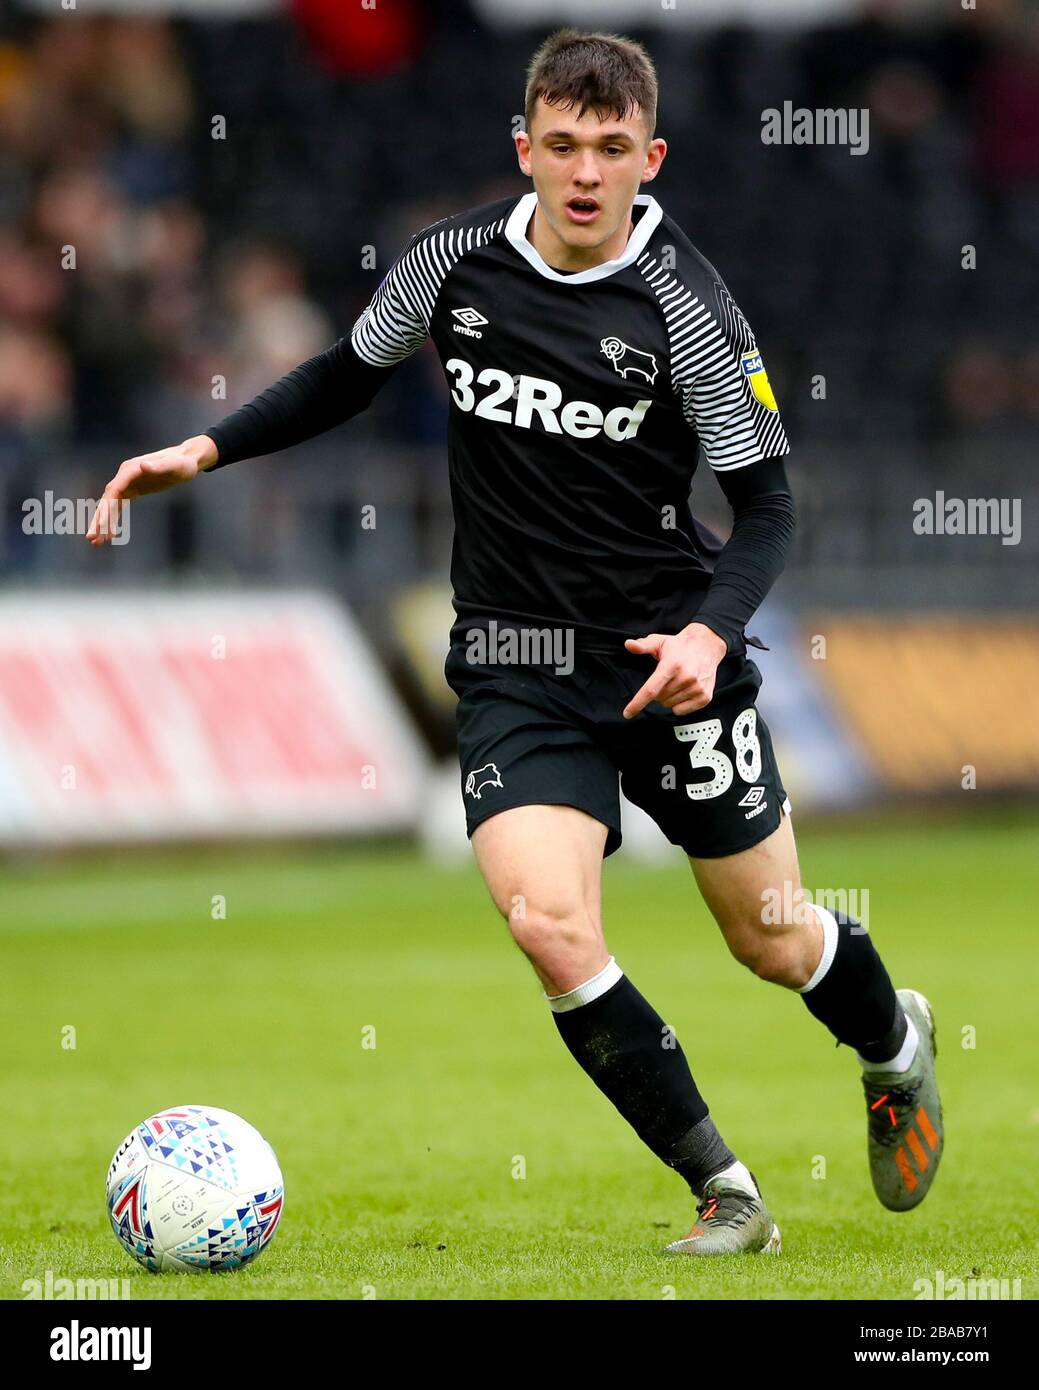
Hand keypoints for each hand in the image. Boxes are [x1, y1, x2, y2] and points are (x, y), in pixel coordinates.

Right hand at [86, 435, 217, 545]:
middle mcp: (125, 475)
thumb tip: (143, 466)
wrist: (187, 459)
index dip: (106, 509)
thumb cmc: (182, 463)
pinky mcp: (134, 490)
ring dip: (103, 522)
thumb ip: (159, 466)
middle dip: (99, 519)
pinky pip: (119, 506)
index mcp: (131, 470)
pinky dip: (114, 519)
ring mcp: (128, 483)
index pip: (114, 491)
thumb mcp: (174, 466)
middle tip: (91, 538)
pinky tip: (111, 535)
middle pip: (107, 499)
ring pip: (111, 505)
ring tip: (96, 542)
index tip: (102, 527)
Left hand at [622, 622, 727, 718]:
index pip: (651, 690)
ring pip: (669, 705)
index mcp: (671, 665)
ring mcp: (696, 688)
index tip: (628, 713)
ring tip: (676, 683)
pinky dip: (679, 705)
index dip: (637, 703)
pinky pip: (681, 711)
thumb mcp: (660, 642)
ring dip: (668, 698)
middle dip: (657, 692)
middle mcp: (685, 677)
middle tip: (665, 679)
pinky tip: (683, 691)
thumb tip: (628, 644)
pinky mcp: (704, 696)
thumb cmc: (681, 645)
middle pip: (659, 699)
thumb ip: (643, 645)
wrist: (707, 645)